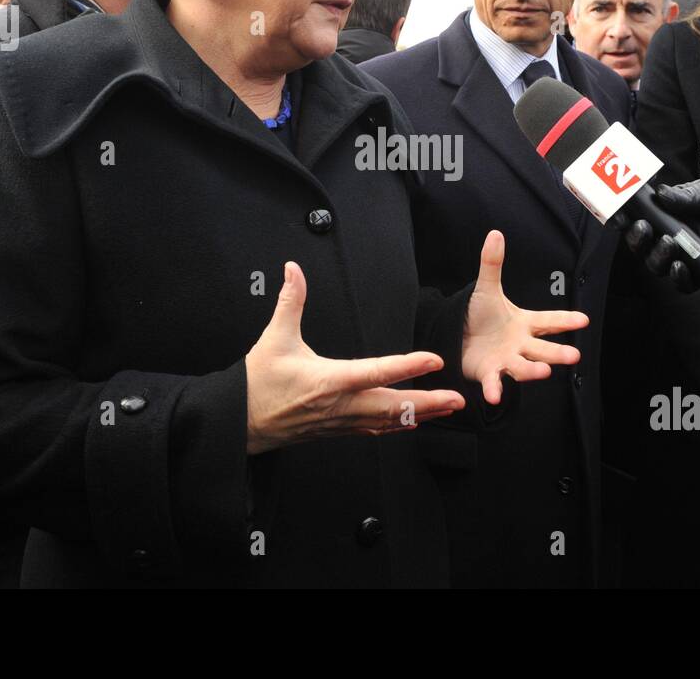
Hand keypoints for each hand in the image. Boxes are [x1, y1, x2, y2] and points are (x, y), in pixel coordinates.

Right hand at [245, 261, 465, 454]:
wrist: (241, 422)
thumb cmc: (258, 383)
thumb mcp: (274, 338)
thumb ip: (290, 302)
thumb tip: (293, 269)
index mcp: (329, 380)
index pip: (376, 372)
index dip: (407, 366)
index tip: (434, 360)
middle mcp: (341, 404)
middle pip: (393, 406)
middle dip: (428, 403)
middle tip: (458, 398)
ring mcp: (342, 421)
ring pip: (389, 422)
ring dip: (421, 415)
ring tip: (449, 408)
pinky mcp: (339, 430)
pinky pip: (376, 430)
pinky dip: (399, 425)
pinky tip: (415, 421)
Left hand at [461, 230, 588, 404]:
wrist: (456, 335)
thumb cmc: (476, 315)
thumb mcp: (485, 288)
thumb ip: (492, 263)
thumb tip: (495, 233)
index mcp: (523, 323)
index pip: (549, 321)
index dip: (565, 320)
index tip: (584, 320)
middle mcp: (520, 344)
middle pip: (543, 349)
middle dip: (558, 353)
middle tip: (574, 356)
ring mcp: (507, 360)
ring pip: (523, 367)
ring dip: (533, 371)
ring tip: (544, 372)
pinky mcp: (489, 373)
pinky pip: (494, 382)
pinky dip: (495, 388)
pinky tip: (495, 394)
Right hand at [623, 176, 699, 291]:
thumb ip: (688, 196)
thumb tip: (660, 195)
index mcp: (673, 212)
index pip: (641, 217)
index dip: (625, 218)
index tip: (619, 214)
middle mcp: (675, 234)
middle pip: (643, 245)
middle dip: (636, 239)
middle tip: (643, 228)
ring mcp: (688, 255)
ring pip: (657, 264)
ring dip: (655, 257)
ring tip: (667, 245)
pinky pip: (683, 282)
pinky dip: (677, 277)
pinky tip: (679, 266)